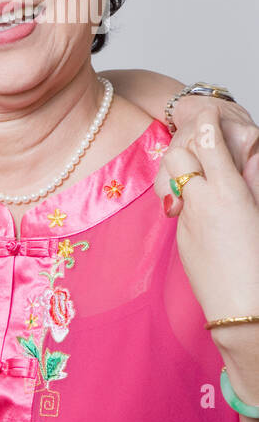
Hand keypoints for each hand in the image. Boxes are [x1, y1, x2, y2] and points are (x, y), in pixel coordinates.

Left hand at [159, 103, 258, 329]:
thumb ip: (252, 182)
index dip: (207, 121)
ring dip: (183, 165)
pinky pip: (177, 203)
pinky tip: (203, 198)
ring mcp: (187, 220)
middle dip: (187, 140)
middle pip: (178, 153)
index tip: (209, 111)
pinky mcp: (181, 237)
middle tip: (203, 137)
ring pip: (172, 178)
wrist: (243, 310)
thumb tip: (246, 159)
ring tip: (203, 165)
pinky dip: (186, 192)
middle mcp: (201, 203)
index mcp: (229, 194)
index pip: (208, 143)